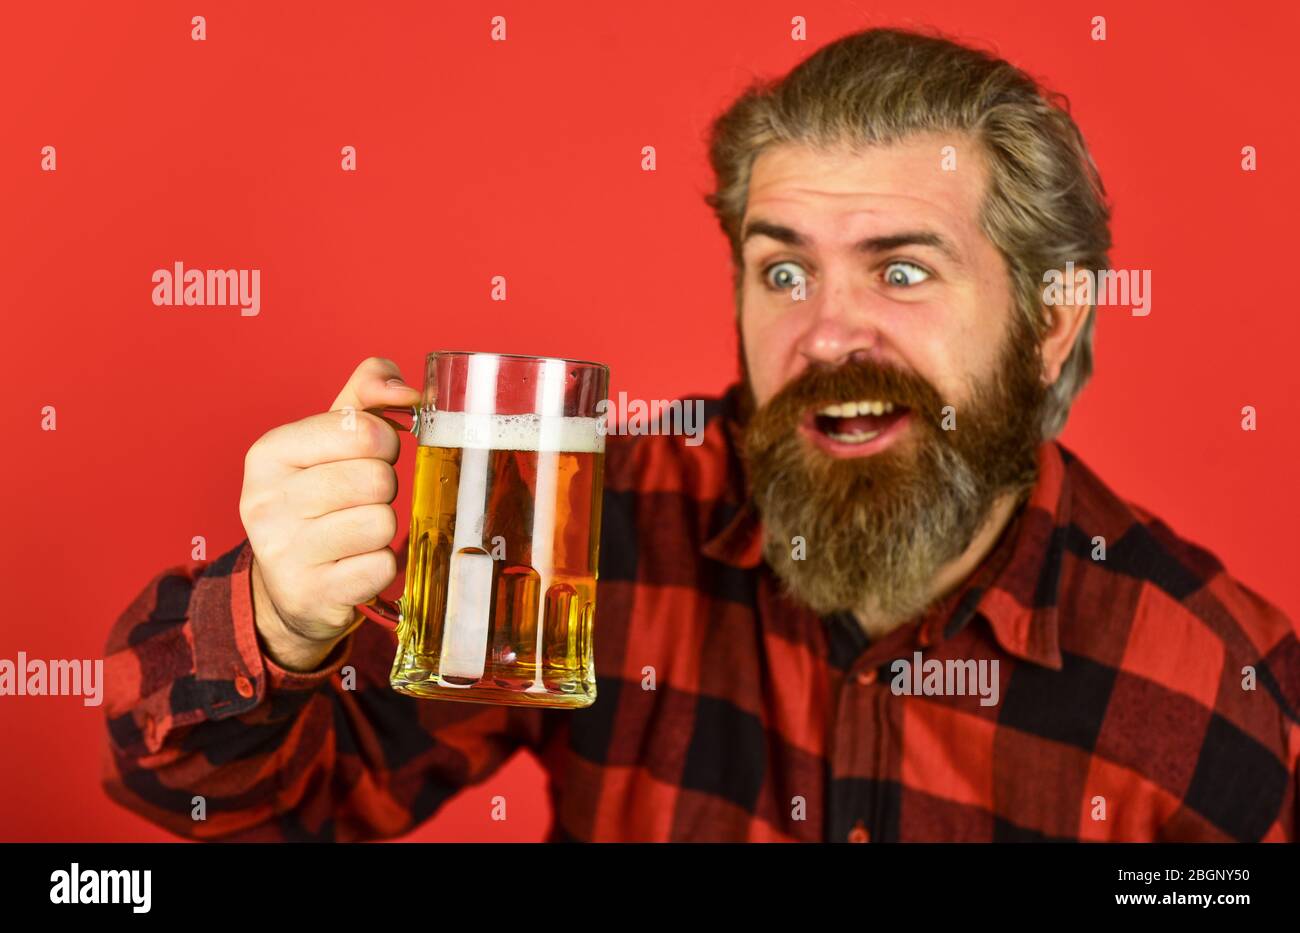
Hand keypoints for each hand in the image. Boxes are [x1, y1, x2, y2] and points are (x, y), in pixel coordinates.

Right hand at [239, 357, 420, 670]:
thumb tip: (404, 389)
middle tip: (363, 499)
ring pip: (382, 522)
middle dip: (383, 488)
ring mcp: (283, 553)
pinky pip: (382, 567)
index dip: (384, 441)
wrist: (288, 587)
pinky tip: (356, 564)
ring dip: (384, 528)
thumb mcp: (329, 440)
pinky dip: (381, 566)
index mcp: (268, 453)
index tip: (372, 454)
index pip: (362, 430)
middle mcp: (264, 502)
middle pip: (376, 478)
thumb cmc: (319, 501)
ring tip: (357, 532)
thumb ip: (366, 394)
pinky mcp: (310, 595)